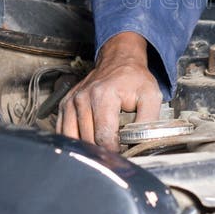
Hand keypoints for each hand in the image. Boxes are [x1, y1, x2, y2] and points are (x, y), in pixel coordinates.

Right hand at [56, 32, 162, 150]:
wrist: (119, 61)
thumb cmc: (134, 80)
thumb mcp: (151, 96)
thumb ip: (148, 122)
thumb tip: (140, 145)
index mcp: (103, 96)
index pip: (103, 137)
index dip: (115, 151)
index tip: (124, 152)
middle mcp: (83, 99)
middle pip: (89, 140)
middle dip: (103, 150)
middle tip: (117, 147)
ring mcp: (71, 102)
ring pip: (75, 139)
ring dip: (89, 147)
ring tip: (104, 143)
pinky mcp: (65, 105)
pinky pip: (63, 132)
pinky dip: (75, 140)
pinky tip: (88, 139)